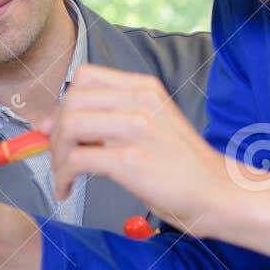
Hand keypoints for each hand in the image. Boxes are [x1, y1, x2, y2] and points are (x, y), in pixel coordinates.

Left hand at [50, 66, 269, 241]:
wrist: (219, 192)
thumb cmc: (182, 166)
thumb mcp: (151, 126)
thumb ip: (110, 119)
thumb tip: (51, 122)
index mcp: (145, 88)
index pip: (85, 77)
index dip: (64, 102)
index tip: (58, 129)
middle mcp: (141, 101)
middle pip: (72, 100)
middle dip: (55, 132)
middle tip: (59, 158)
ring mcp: (137, 129)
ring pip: (70, 126)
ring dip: (56, 155)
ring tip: (63, 175)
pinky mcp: (131, 161)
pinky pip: (77, 160)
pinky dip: (63, 176)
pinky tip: (67, 189)